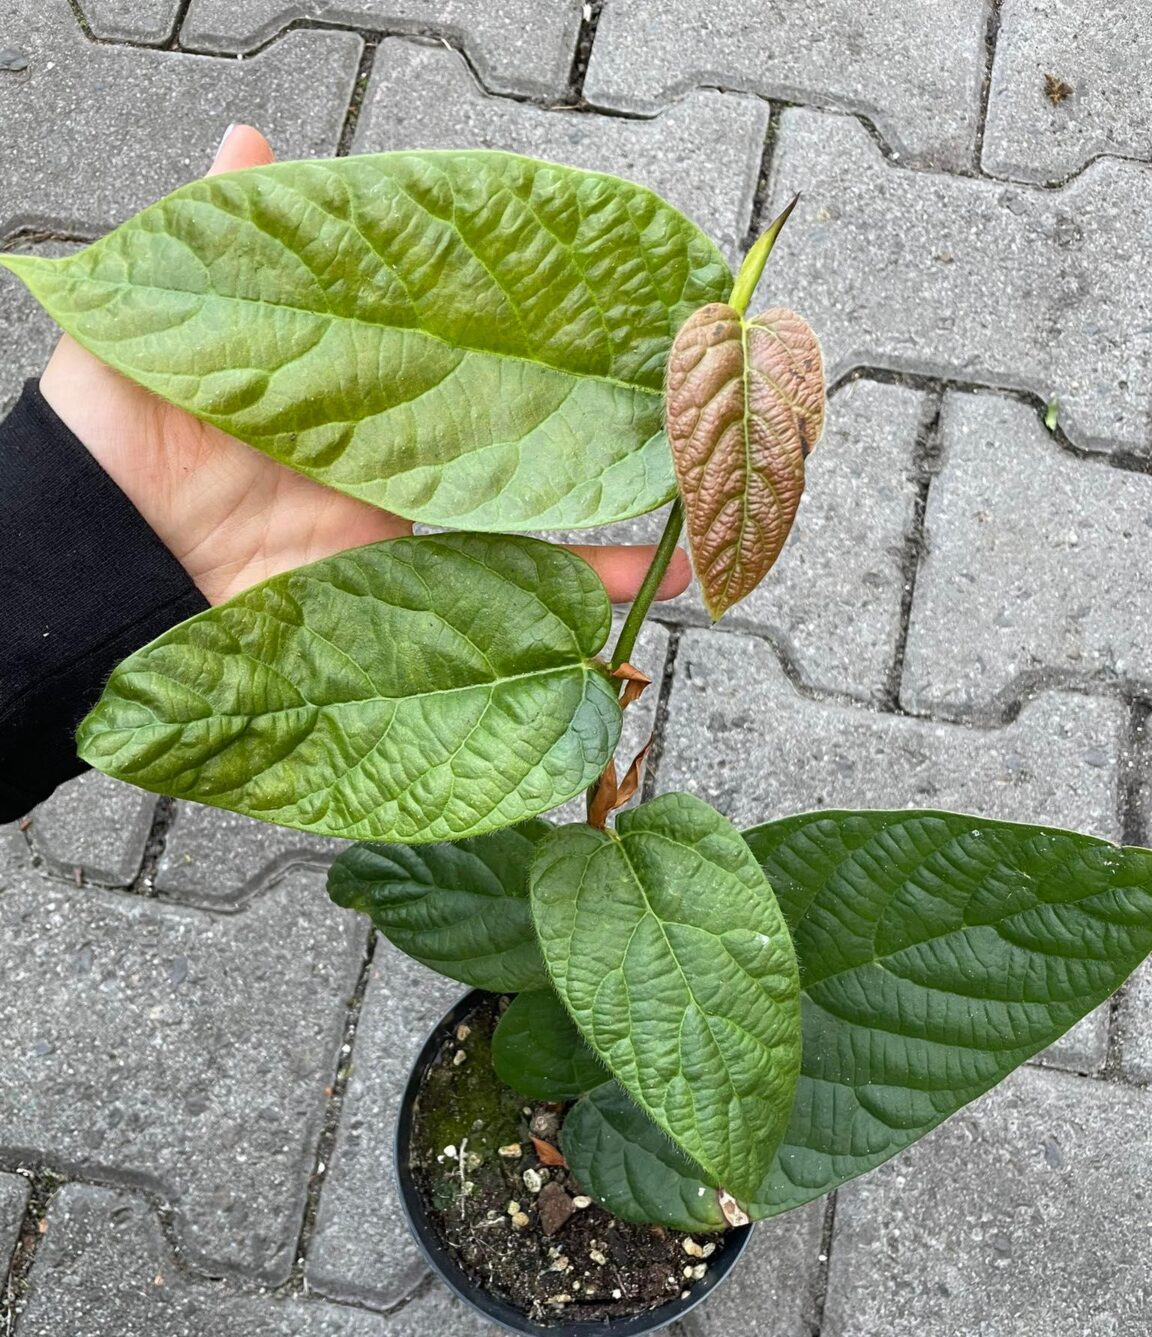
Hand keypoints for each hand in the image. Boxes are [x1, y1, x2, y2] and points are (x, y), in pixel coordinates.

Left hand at [39, 125, 691, 607]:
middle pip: (529, 428)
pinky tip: (642, 596)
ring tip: (700, 520)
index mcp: (363, 373)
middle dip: (613, 424)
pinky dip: (574, 595)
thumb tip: (251, 136)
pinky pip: (506, 591)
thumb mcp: (165, 311)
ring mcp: (413, 523)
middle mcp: (403, 445)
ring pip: (538, 513)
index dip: (544, 330)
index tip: (623, 313)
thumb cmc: (123, 433)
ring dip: (621, 518)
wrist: (106, 560)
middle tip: (693, 411)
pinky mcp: (413, 592)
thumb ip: (220, 230)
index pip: (474, 342)